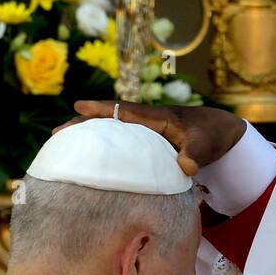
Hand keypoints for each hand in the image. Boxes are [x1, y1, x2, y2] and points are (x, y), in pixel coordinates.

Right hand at [56, 100, 245, 175]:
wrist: (219, 133)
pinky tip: (86, 160)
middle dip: (83, 125)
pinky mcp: (144, 143)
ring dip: (87, 137)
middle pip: (109, 120)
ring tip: (62, 147)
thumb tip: (185, 166)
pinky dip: (101, 148)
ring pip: (110, 131)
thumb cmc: (211, 137)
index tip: (78, 108)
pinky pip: (118, 143)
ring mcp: (143, 132)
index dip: (101, 110)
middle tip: (56, 134)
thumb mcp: (206, 146)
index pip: (124, 111)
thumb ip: (196, 155)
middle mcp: (145, 122)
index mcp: (156, 117)